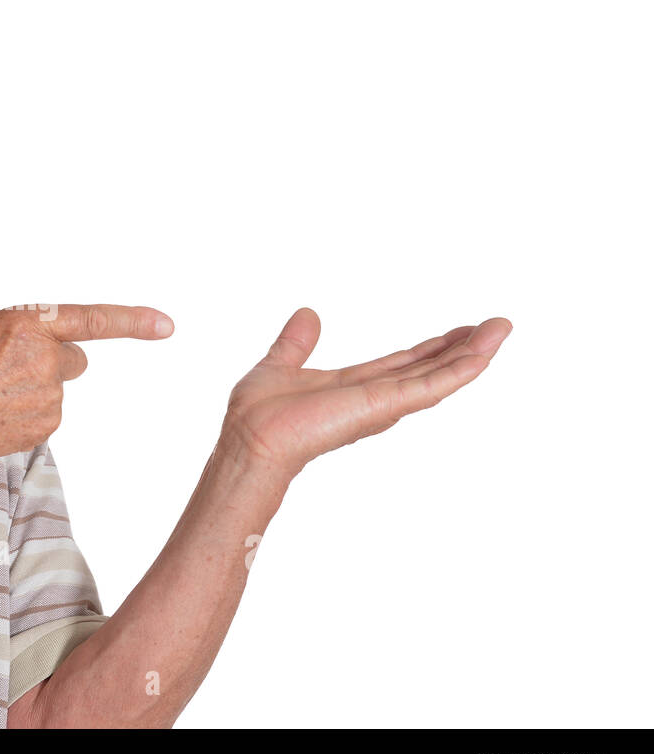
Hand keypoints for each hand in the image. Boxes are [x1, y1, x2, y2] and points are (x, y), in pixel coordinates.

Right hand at [0, 304, 171, 465]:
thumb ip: (22, 335)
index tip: (166, 325)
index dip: (134, 321)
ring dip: (32, 391)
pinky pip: (44, 415)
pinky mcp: (44, 426)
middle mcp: (46, 359)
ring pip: (55, 390)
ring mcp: (48, 397)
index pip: (93, 320)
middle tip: (8, 371)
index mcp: (29, 324)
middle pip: (73, 359)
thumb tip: (44, 352)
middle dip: (51, 363)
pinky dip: (26, 415)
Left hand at [220, 308, 512, 479]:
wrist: (251, 439)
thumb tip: (307, 314)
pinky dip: (459, 371)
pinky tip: (484, 354)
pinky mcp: (384, 408)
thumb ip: (296, 343)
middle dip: (462, 349)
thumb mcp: (279, 365)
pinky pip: (430, 387)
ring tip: (502, 329)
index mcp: (352, 388)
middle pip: (429, 369)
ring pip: (439, 377)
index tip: (458, 331)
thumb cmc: (257, 415)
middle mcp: (373, 398)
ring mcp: (382, 404)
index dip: (430, 349)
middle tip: (496, 326)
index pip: (402, 365)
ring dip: (473, 355)